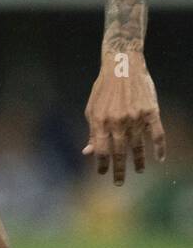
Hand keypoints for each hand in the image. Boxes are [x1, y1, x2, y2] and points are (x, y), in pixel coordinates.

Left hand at [83, 49, 165, 183]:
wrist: (122, 64)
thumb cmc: (104, 88)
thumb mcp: (93, 108)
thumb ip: (92, 131)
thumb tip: (87, 152)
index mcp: (100, 119)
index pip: (101, 149)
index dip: (102, 164)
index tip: (103, 174)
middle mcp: (117, 120)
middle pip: (119, 152)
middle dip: (119, 170)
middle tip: (118, 183)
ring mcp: (135, 117)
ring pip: (138, 146)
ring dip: (138, 161)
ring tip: (138, 171)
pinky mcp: (151, 112)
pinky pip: (157, 135)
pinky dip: (159, 148)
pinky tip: (159, 158)